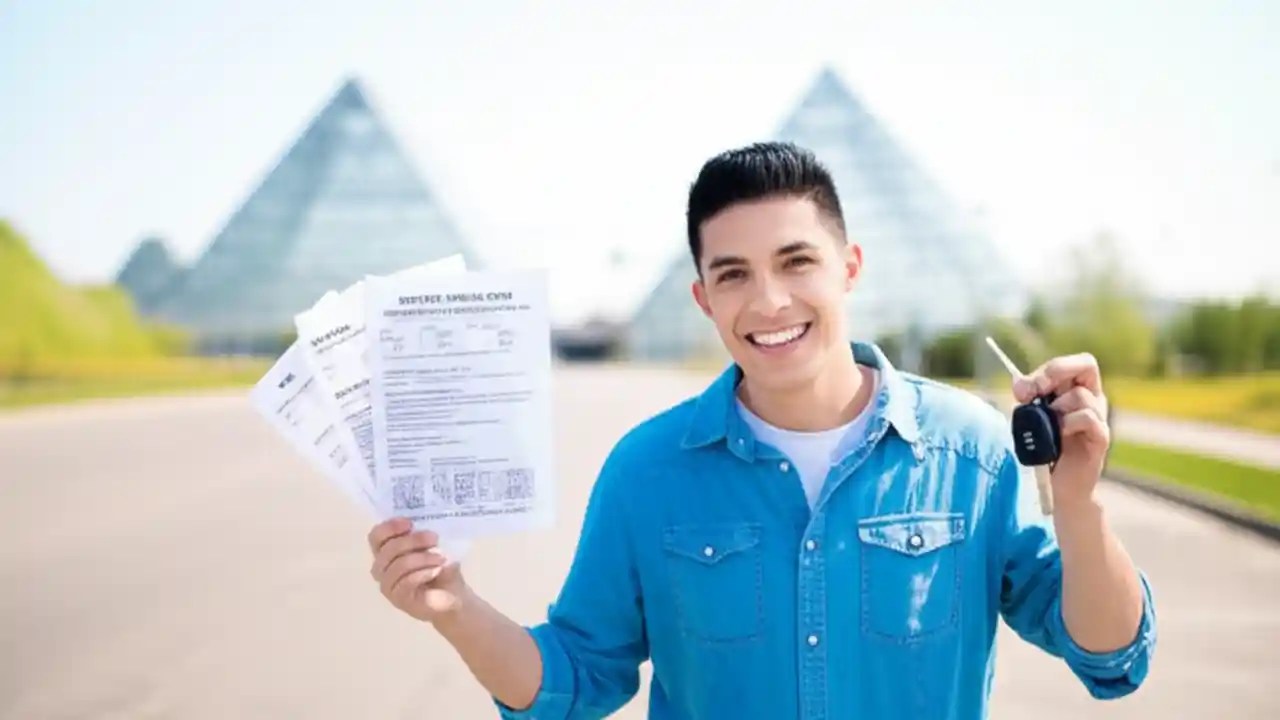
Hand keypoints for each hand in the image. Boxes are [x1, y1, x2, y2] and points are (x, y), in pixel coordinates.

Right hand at [368, 517, 467, 622]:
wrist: (453, 595)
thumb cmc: (440, 567)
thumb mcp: (433, 546)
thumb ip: (423, 533)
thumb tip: (426, 519)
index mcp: (386, 552)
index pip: (376, 536)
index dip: (390, 527)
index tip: (410, 523)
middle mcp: (381, 569)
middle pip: (388, 550)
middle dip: (412, 541)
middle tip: (434, 538)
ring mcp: (388, 586)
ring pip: (398, 566)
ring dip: (422, 558)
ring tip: (441, 557)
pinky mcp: (399, 600)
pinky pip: (406, 582)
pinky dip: (423, 573)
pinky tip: (437, 570)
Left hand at [1012, 352, 1109, 505]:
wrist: (1056, 486)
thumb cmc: (1044, 449)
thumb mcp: (1032, 417)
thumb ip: (1029, 397)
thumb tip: (1019, 384)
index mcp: (1077, 390)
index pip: (1075, 363)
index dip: (1051, 368)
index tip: (1025, 388)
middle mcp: (1093, 399)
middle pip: (1087, 364)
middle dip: (1056, 372)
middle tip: (1035, 391)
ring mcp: (1100, 418)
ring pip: (1081, 395)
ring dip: (1056, 407)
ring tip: (1048, 426)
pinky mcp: (1101, 438)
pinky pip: (1088, 418)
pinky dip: (1068, 423)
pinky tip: (1058, 435)